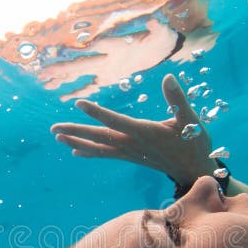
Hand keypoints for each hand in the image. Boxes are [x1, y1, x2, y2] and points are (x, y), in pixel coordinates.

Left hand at [50, 74, 216, 186]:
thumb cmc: (194, 144)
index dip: (97, 113)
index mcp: (145, 132)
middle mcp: (133, 144)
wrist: (194, 170)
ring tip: (58, 137)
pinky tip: (75, 152)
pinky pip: (106, 155)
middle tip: (53, 129)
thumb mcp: (191, 120)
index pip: (116, 121)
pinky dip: (90, 152)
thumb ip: (178, 99)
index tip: (79, 104)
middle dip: (76, 132)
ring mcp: (130, 153)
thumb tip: (169, 77)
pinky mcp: (131, 157)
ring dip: (77, 142)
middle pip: (100, 137)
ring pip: (99, 148)